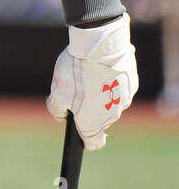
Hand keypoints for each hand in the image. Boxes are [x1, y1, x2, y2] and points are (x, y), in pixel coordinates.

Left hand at [46, 11, 138, 149]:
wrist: (100, 46)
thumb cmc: (76, 72)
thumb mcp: (57, 92)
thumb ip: (57, 110)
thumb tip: (61, 115)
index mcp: (93, 124)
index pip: (94, 143)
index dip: (85, 138)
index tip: (78, 127)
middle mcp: (112, 116)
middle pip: (100, 120)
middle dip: (89, 109)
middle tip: (77, 89)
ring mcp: (125, 100)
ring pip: (111, 101)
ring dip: (101, 93)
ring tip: (88, 74)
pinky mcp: (132, 83)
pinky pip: (119, 86)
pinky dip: (111, 80)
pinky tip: (102, 65)